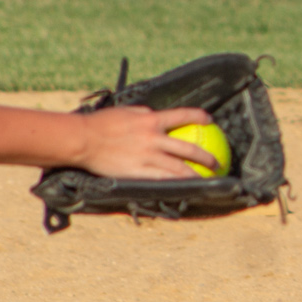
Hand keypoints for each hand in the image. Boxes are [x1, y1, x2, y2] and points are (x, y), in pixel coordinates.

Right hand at [78, 105, 214, 178]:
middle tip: (218, 162)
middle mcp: (153, 138)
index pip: (182, 115)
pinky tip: (183, 190)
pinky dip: (175, 185)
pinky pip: (161, 180)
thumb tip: (153, 114)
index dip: (199, 117)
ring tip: (206, 180)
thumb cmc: (100, 123)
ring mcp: (147, 156)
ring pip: (179, 168)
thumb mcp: (127, 111)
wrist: (83, 139)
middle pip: (188, 148)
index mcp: (151, 119)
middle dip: (207, 157)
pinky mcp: (138, 172)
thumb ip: (144, 114)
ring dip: (196, 175)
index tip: (210, 120)